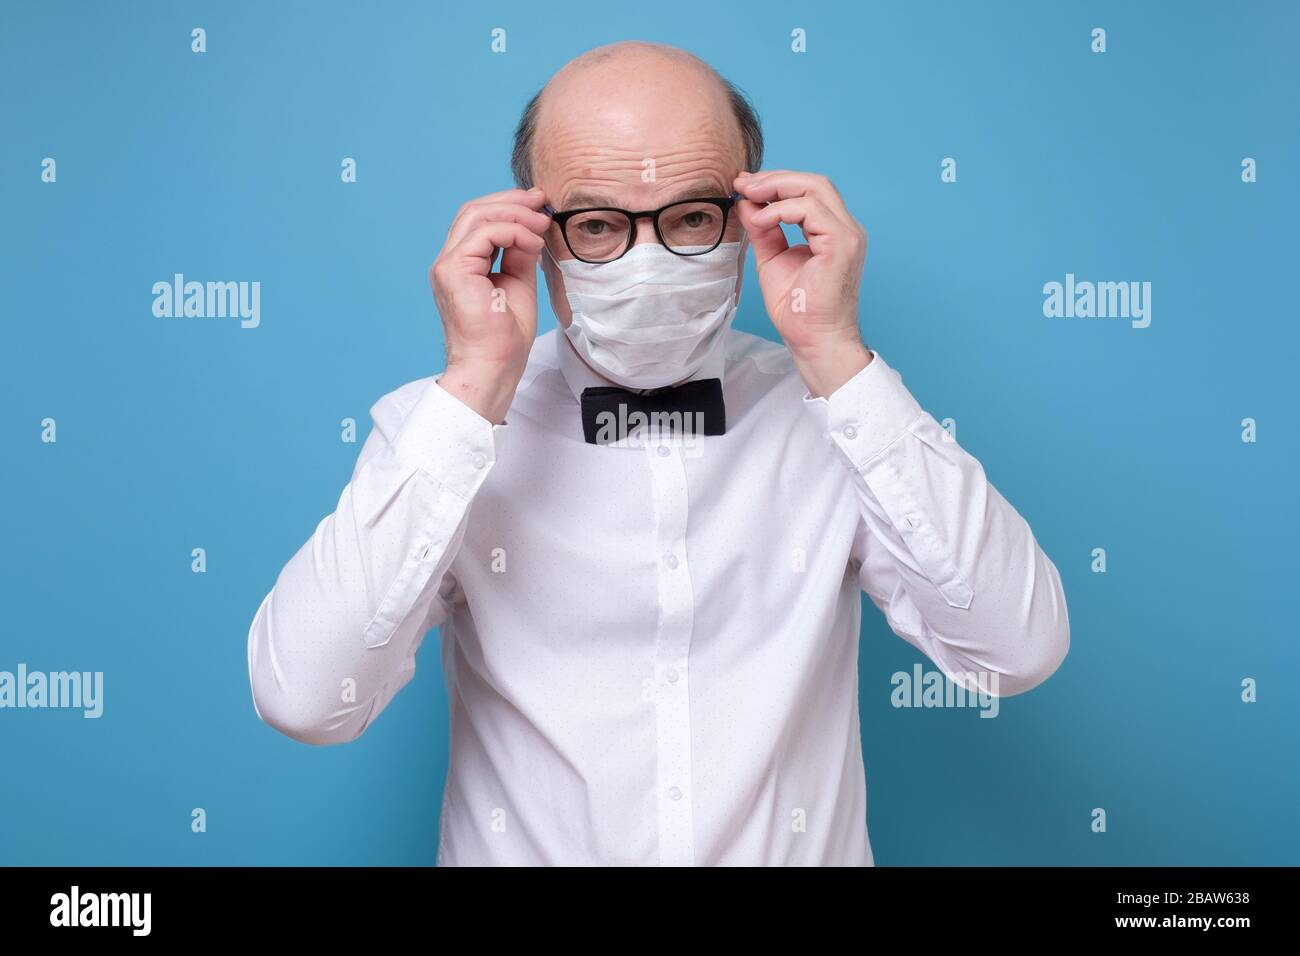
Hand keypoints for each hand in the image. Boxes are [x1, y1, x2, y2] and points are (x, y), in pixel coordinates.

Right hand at [430, 187, 550, 422]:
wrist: (493, 368)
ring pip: (476, 215)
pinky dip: (512, 231)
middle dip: (512, 201)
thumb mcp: (519, 285)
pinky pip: (484, 234)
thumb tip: (531, 229)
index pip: (479, 221)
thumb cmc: (504, 340)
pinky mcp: (453, 271)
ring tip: (542, 222)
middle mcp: (449, 262)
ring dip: (515, 213)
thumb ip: (520, 256)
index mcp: (462, 266)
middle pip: (474, 210)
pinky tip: (533, 242)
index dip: (509, 206)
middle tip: (542, 201)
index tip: (539, 205)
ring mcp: (447, 265)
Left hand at [733, 170, 871, 396]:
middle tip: (743, 183)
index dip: (776, 183)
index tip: (744, 185)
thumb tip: (747, 202)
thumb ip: (763, 230)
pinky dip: (782, 210)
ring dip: (776, 188)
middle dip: (775, 178)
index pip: (808, 191)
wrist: (814, 341)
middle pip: (814, 182)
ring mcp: (847, 235)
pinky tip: (762, 220)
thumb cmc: (798, 310)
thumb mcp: (772, 260)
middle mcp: (845, 228)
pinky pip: (812, 210)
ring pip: (815, 188)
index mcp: (832, 231)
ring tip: (749, 196)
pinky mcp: (842, 245)